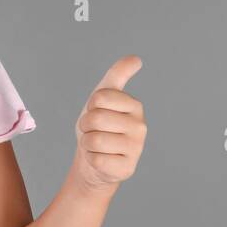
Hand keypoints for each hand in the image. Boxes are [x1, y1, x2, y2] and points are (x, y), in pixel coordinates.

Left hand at [72, 56, 145, 193]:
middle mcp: (140, 127)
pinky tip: (101, 159)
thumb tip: (135, 58)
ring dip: (87, 143)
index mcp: (134, 106)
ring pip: (94, 140)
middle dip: (85, 126)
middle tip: (93, 131)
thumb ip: (118, 75)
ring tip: (97, 145)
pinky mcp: (127, 168)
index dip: (90, 106)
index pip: (99, 97)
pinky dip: (91, 159)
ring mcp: (136, 149)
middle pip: (95, 118)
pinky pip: (96, 159)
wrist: (94, 159)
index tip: (96, 112)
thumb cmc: (98, 126)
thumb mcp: (103, 96)